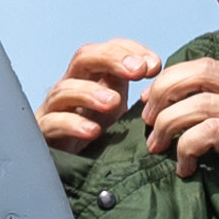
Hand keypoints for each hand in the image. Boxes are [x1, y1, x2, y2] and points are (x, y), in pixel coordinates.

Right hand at [36, 40, 163, 154]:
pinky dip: (72, 124)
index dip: (131, 50)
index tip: (155, 66)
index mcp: (95, 79)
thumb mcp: (125, 114)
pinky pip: (52, 123)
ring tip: (113, 102)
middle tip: (137, 72)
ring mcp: (55, 109)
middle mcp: (72, 87)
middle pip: (84, 57)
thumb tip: (174, 87)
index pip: (108, 48)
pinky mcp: (44, 133)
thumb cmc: (100, 140)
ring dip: (90, 92)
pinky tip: (92, 131)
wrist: (71, 170)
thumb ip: (145, 99)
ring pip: (64, 89)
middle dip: (111, 59)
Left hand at [132, 53, 218, 218]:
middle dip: (165, 90)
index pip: (207, 67)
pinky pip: (210, 133)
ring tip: (158, 147)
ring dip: (169, 124)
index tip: (151, 103)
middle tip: (148, 120)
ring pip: (201, 103)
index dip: (172, 79)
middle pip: (202, 72)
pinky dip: (187, 147)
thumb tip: (170, 112)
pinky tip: (184, 167)